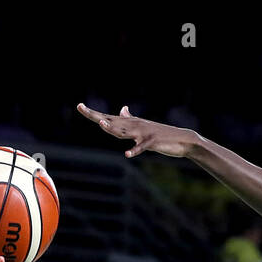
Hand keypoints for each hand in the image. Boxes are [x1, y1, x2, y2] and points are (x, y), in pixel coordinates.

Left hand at [76, 103, 196, 158]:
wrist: (182, 139)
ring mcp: (143, 133)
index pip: (108, 118)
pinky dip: (135, 150)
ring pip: (125, 131)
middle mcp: (134, 125)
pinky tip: (127, 154)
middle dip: (97, 116)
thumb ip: (130, 118)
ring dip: (113, 128)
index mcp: (131, 123)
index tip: (80, 106)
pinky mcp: (152, 142)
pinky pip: (141, 147)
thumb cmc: (161, 134)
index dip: (93, 113)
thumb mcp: (143, 125)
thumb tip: (122, 109)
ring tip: (101, 124)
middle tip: (81, 108)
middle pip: (111, 121)